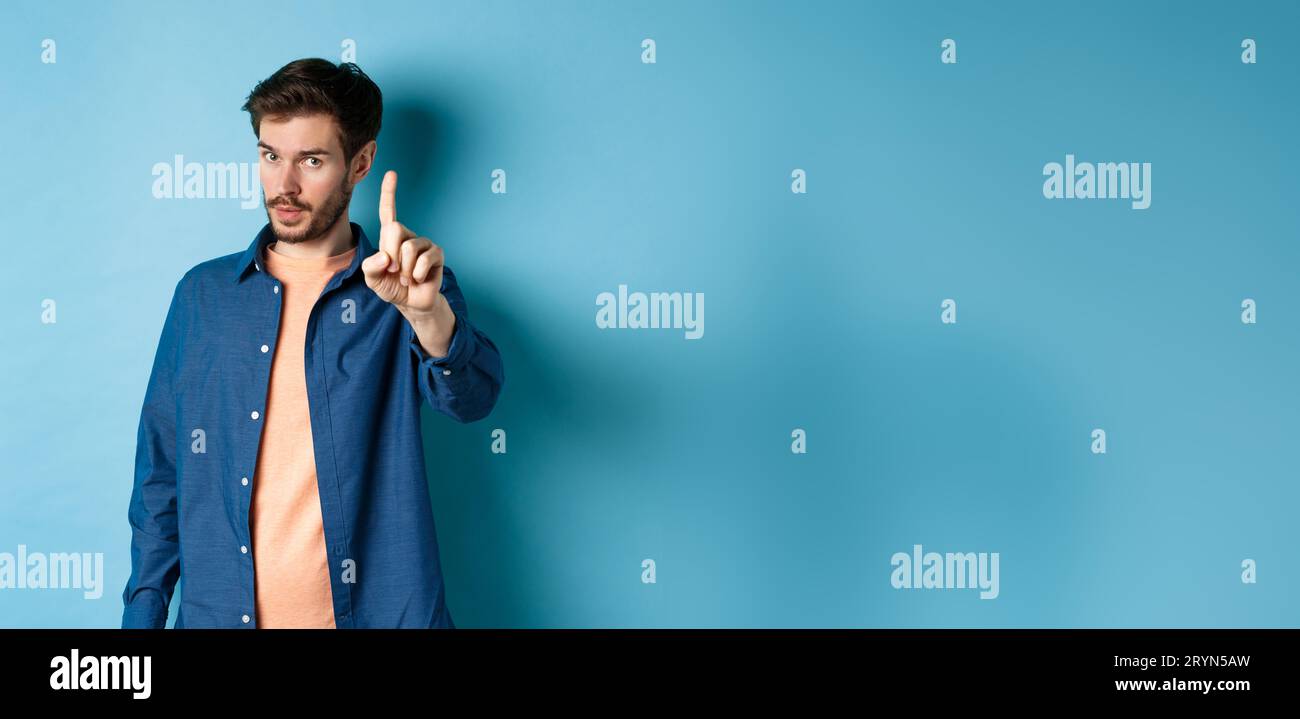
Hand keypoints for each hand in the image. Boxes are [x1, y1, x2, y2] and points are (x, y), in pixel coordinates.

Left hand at [361, 170, 446, 317]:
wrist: (411, 303)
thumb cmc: (392, 287)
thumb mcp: (372, 279)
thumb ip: (370, 267)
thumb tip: (385, 257)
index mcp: (390, 237)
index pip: (389, 211)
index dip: (389, 192)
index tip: (392, 173)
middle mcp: (408, 236)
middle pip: (395, 229)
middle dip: (391, 254)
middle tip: (395, 271)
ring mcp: (424, 244)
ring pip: (409, 248)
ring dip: (405, 270)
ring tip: (408, 278)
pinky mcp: (436, 254)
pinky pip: (424, 259)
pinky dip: (417, 274)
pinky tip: (419, 279)